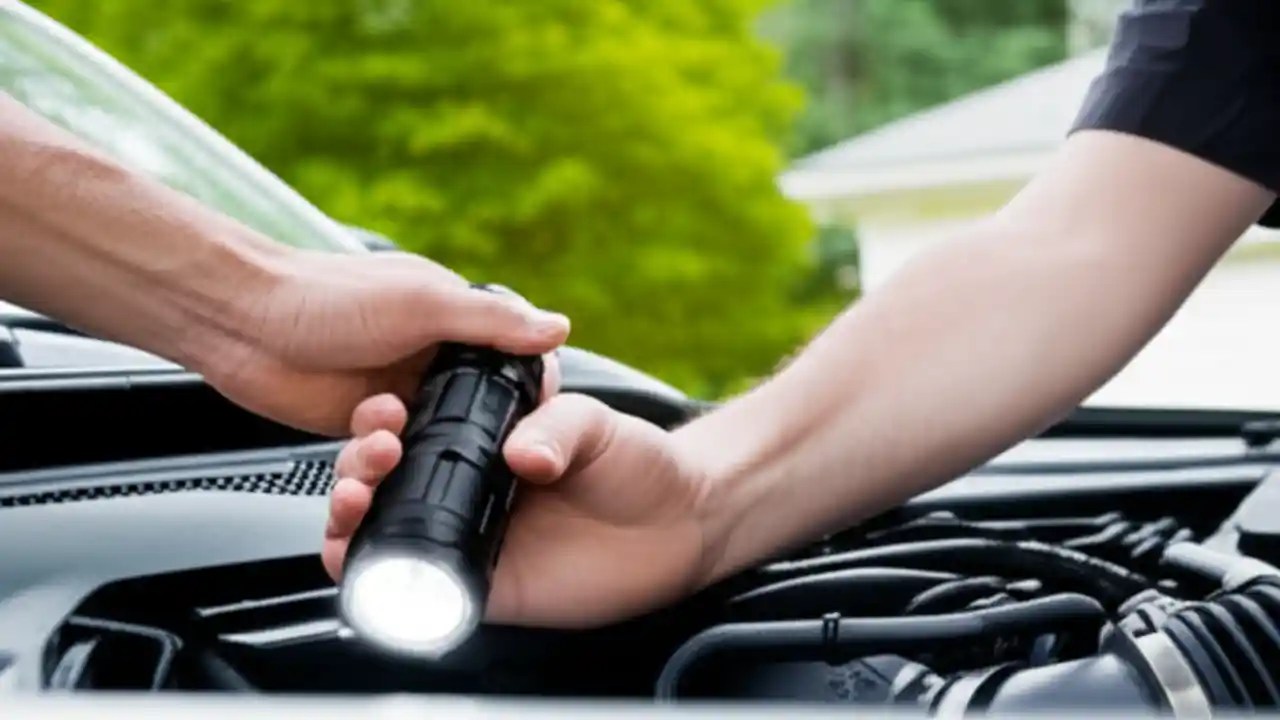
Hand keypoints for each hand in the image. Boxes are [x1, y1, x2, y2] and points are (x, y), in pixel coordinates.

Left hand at [198, 249, 569, 435]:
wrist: (243, 324)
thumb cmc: (326, 295)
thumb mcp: (423, 303)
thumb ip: (490, 321)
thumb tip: (559, 327)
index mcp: (453, 319)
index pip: (509, 363)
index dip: (521, 397)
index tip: (529, 427)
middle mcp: (429, 358)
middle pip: (471, 413)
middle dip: (464, 436)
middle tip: (460, 450)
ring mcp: (395, 396)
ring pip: (426, 444)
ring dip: (407, 450)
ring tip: (385, 436)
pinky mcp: (359, 428)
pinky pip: (384, 461)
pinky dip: (375, 462)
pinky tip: (364, 443)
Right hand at [323, 393, 712, 627]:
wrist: (685, 519)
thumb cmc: (640, 464)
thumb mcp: (596, 423)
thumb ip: (557, 427)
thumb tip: (519, 454)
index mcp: (486, 447)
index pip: (410, 437)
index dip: (378, 426)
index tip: (380, 416)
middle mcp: (472, 496)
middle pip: (383, 489)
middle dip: (352, 471)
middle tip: (371, 456)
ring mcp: (478, 544)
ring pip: (389, 542)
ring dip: (351, 526)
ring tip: (353, 504)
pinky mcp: (494, 591)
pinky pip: (428, 596)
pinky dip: (388, 588)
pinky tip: (373, 566)